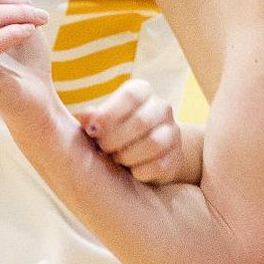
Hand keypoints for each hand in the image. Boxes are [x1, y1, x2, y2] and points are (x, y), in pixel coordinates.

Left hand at [76, 79, 193, 184]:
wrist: (143, 155)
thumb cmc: (116, 133)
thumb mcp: (102, 122)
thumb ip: (93, 118)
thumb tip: (87, 116)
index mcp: (142, 92)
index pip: (131, 96)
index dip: (110, 114)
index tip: (93, 130)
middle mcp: (161, 108)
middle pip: (141, 121)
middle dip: (115, 138)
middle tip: (102, 149)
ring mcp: (173, 132)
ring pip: (153, 143)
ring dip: (128, 155)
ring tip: (116, 160)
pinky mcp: (176, 157)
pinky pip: (160, 165)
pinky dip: (140, 171)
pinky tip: (131, 171)